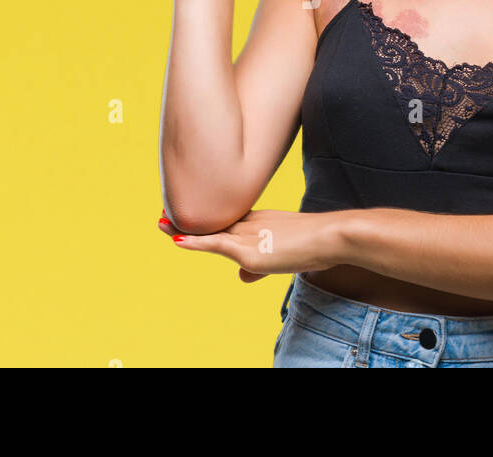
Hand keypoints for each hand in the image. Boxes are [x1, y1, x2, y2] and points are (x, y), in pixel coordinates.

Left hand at [157, 209, 342, 282]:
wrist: (332, 237)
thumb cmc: (317, 246)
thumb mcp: (283, 257)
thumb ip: (258, 267)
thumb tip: (241, 278)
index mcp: (258, 221)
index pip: (225, 219)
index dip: (204, 219)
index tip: (185, 216)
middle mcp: (249, 223)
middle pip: (211, 221)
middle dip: (187, 219)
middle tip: (163, 213)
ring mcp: (248, 235)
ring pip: (209, 230)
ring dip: (182, 227)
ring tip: (160, 221)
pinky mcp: (250, 251)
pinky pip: (216, 245)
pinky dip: (194, 242)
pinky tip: (177, 239)